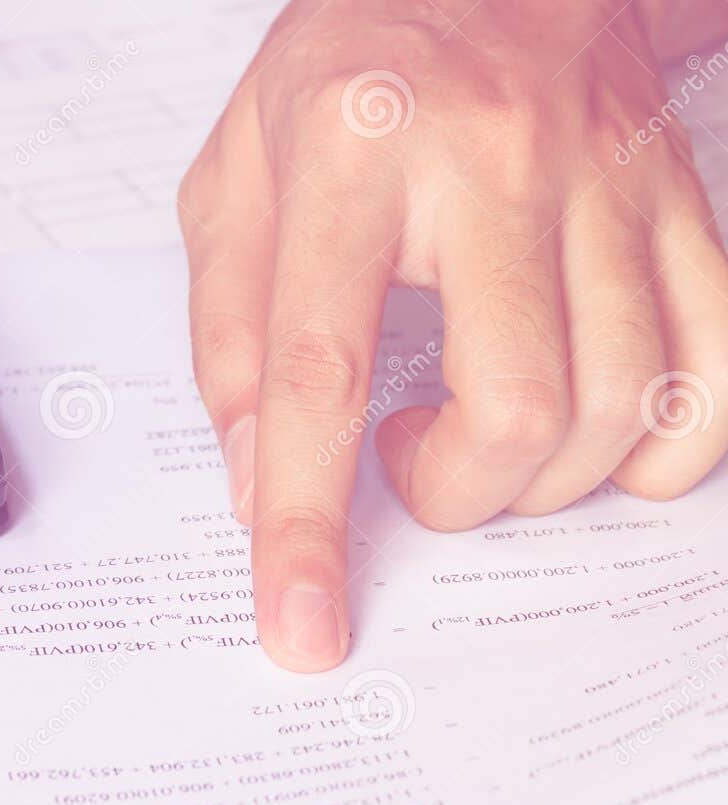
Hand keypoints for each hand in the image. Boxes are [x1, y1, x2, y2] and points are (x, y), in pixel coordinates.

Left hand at [178, 0, 727, 671]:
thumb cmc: (345, 70)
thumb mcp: (235, 182)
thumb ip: (231, 335)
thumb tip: (255, 481)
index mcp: (350, 159)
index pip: (320, 371)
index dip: (307, 521)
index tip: (303, 628)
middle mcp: (492, 169)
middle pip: (516, 405)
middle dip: (456, 492)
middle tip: (407, 460)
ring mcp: (608, 184)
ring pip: (626, 397)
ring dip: (547, 478)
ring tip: (479, 435)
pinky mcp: (683, 199)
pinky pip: (719, 361)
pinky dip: (668, 446)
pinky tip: (599, 439)